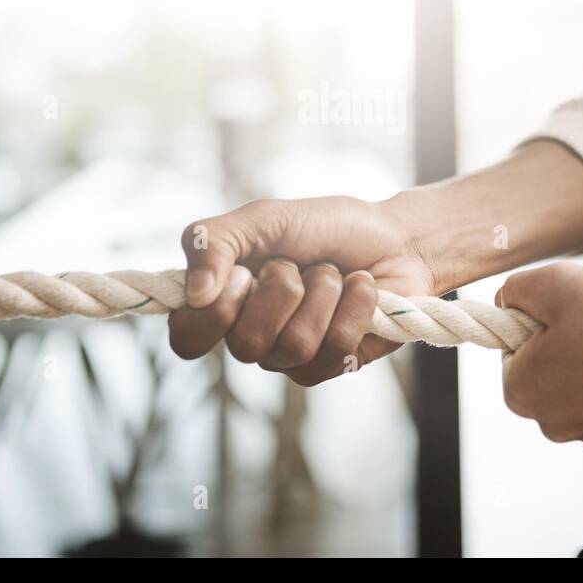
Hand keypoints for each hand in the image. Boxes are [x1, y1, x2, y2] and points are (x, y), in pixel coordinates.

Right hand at [167, 196, 437, 385]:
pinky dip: (353, 304)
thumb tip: (195, 294)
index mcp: (223, 300)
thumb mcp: (262, 218)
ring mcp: (291, 356)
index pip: (187, 338)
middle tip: (295, 265)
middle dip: (280, 290)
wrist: (395, 235)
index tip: (242, 274)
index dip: (213, 313)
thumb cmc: (324, 225)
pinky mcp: (332, 364)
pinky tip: (360, 287)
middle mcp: (251, 334)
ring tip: (333, 273)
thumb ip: (214, 242)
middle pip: (245, 346)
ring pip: (293, 347)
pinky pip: (334, 348)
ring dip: (321, 293)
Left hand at [499, 262, 582, 449]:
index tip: (572, 308)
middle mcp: (551, 424)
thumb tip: (505, 300)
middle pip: (546, 360)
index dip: (540, 315)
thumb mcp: (558, 282)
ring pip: (582, 374)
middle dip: (568, 334)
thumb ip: (517, 288)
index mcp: (520, 393)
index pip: (512, 342)